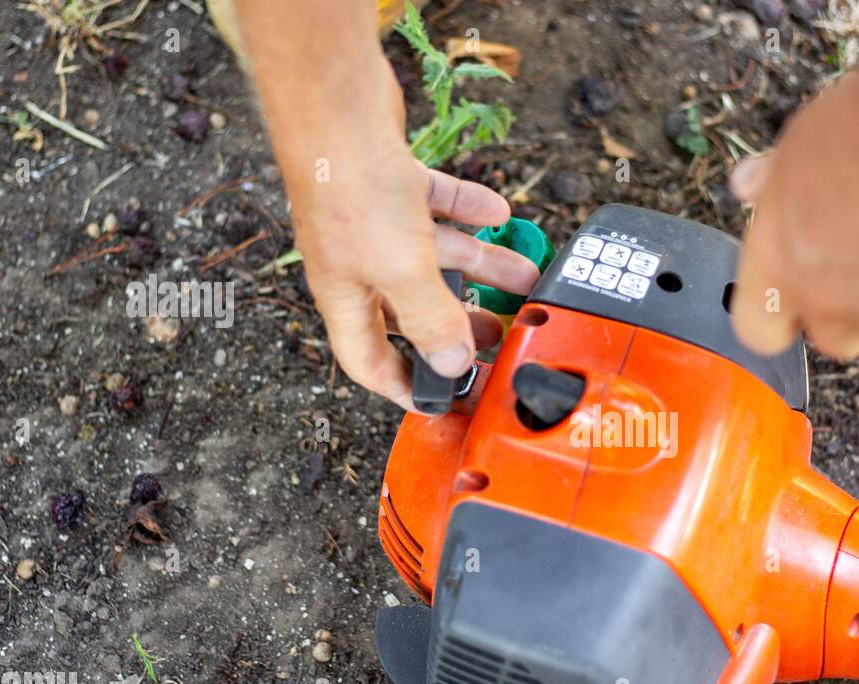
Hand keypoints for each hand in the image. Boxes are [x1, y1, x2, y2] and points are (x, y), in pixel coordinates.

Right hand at [284, 63, 539, 410]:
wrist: (335, 105)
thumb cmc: (352, 190)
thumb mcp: (403, 271)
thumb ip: (430, 319)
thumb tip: (452, 366)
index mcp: (347, 296)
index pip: (368, 361)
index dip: (402, 387)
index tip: (442, 403)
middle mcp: (357, 262)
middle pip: (412, 308)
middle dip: (458, 325)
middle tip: (499, 338)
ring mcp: (373, 220)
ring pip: (434, 254)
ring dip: (480, 266)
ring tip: (523, 276)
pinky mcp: (390, 180)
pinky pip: (436, 204)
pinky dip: (468, 212)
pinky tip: (500, 215)